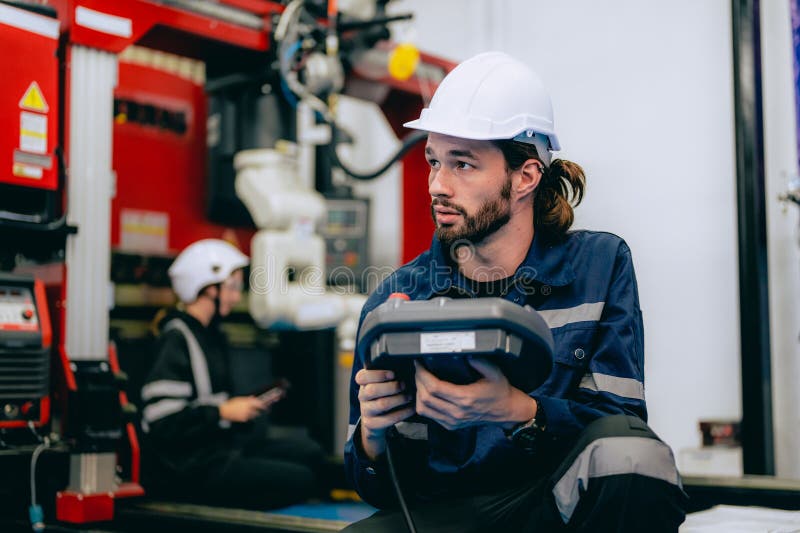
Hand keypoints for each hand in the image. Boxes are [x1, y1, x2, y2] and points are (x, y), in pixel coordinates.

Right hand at [219, 396, 267, 421]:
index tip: (265, 406)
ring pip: (253, 415)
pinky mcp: (244, 419)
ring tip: (248, 412)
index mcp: (248, 402)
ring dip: (253, 414)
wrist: (226, 411)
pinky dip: (247, 416)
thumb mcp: (240, 399)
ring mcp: (246, 414)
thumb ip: (247, 399)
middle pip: (258, 411)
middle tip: (261, 410)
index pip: (259, 404)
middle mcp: (248, 408)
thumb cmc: (232, 404)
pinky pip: (248, 418)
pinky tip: (243, 414)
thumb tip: (253, 398)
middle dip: (259, 411)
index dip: (263, 405)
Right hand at [356, 369, 414, 459]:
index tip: (393, 374)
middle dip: (392, 387)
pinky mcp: (372, 424)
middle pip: (372, 390)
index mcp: (363, 383)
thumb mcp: (382, 383)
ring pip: (382, 404)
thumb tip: (408, 365)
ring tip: (409, 396)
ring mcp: (366, 411)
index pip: (362, 377)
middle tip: (404, 385)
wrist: (377, 419)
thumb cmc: (384, 395)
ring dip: (399, 399)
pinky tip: (411, 408)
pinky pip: (389, 419)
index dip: (377, 374)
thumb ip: (389, 375)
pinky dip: (403, 413)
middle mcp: (362, 396)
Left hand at [414, 358, 535, 430]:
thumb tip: (465, 353)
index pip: (434, 387)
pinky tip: (427, 393)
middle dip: (418, 380)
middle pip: (425, 397)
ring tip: (421, 381)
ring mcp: (453, 421)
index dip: (423, 374)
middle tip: (419, 369)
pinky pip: (430, 416)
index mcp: (465, 398)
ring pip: (424, 409)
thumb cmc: (499, 391)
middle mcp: (457, 412)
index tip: (420, 364)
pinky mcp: (451, 425)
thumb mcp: (494, 372)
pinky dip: (424, 404)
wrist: (506, 410)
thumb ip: (479, 361)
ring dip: (418, 393)